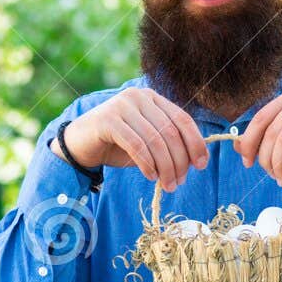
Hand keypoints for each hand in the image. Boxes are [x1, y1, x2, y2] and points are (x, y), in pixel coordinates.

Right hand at [55, 88, 208, 191]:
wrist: (80, 144)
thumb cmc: (117, 145)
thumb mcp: (148, 143)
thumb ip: (168, 145)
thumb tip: (197, 159)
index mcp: (153, 98)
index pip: (182, 119)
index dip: (195, 142)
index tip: (201, 165)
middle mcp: (139, 96)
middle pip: (170, 131)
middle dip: (179, 160)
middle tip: (180, 182)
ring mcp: (122, 106)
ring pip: (155, 140)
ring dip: (165, 167)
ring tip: (168, 184)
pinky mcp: (108, 120)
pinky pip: (136, 145)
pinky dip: (147, 164)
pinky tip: (151, 177)